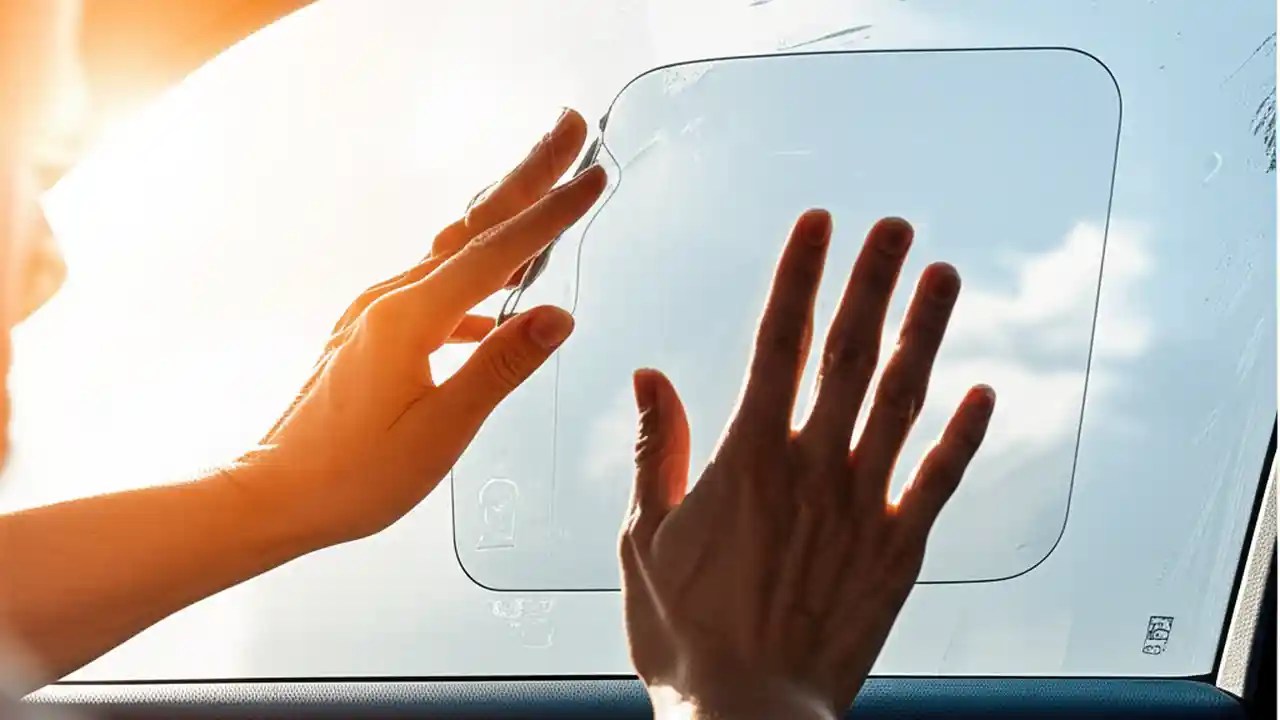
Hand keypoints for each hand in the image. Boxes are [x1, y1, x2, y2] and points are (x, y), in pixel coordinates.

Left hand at [239, 109, 604, 544]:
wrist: (275, 494)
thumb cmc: (354, 476)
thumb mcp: (440, 430)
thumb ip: (501, 365)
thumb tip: (558, 316)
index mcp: (409, 318)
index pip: (498, 253)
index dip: (551, 213)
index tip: (593, 175)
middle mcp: (391, 300)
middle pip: (475, 225)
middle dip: (527, 175)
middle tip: (568, 126)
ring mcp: (378, 313)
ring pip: (457, 250)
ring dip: (505, 215)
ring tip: (544, 186)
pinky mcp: (373, 332)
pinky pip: (440, 288)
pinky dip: (478, 278)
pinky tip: (499, 304)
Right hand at [620, 210, 995, 718]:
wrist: (747, 716)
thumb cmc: (685, 635)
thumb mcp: (641, 539)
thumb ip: (657, 450)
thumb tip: (651, 376)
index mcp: (746, 457)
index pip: (776, 343)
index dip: (799, 276)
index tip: (818, 224)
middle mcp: (812, 467)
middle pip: (847, 354)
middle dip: (870, 281)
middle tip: (894, 224)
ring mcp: (862, 505)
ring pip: (901, 400)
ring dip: (924, 333)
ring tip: (943, 276)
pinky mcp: (898, 550)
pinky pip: (938, 480)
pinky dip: (964, 434)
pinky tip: (984, 391)